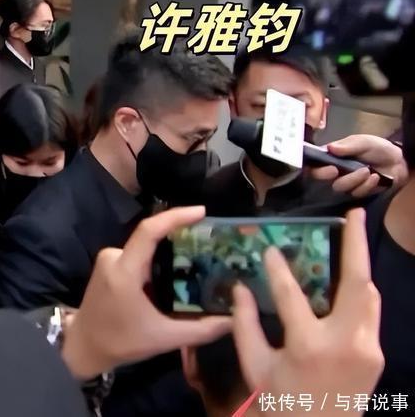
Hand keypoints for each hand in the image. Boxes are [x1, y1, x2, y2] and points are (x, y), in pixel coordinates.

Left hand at [62, 207, 231, 379]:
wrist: (82, 348)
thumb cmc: (120, 342)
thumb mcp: (163, 338)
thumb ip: (200, 330)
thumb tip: (233, 321)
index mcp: (124, 271)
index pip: (149, 231)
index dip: (175, 216)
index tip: (201, 212)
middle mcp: (114, 258)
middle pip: (151, 237)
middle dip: (180, 236)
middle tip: (210, 241)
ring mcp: (108, 260)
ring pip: (146, 247)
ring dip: (168, 252)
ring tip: (198, 258)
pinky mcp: (108, 265)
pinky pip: (137, 254)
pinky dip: (156, 260)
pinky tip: (175, 272)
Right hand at [233, 209, 383, 415]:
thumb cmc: (282, 403)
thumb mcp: (256, 367)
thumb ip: (245, 326)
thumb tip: (238, 289)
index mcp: (309, 345)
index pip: (292, 295)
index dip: (277, 269)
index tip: (270, 249)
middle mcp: (345, 341)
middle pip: (357, 283)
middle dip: (357, 245)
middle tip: (354, 215)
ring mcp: (367, 347)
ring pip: (369, 295)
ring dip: (360, 266)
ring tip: (352, 238)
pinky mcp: (376, 354)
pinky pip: (369, 313)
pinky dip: (358, 292)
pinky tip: (345, 282)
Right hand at [311, 135, 406, 196]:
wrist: (397, 163)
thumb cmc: (377, 149)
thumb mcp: (364, 142)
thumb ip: (348, 145)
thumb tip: (330, 147)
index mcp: (331, 157)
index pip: (314, 164)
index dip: (315, 168)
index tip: (328, 168)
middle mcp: (334, 171)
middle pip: (320, 178)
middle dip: (327, 176)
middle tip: (336, 171)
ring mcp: (344, 183)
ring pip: (339, 186)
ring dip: (354, 179)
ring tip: (368, 171)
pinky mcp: (355, 193)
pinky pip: (355, 193)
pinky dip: (366, 185)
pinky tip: (375, 177)